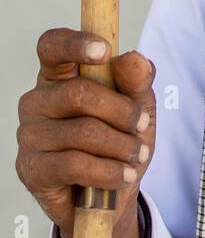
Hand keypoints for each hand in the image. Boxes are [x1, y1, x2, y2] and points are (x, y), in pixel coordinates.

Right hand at [16, 28, 156, 237]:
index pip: (51, 47)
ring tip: (138, 156)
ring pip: (82, 132)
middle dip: (121, 111)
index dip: (74, 44)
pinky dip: (108, 171)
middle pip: (78, 92)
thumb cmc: (119, 140)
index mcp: (59, 76)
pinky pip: (75, 165)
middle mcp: (37, 101)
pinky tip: (124, 176)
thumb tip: (132, 57)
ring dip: (121, 146)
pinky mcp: (32, 169)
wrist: (110, 194)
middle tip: (142, 126)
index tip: (104, 50)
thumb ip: (136, 81)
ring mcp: (29, 135)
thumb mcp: (138, 107)